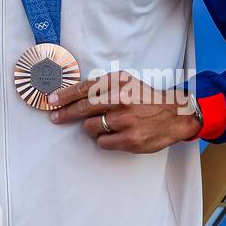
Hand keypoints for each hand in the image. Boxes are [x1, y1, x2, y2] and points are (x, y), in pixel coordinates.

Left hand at [48, 70, 201, 152]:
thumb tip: (72, 93)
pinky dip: (104, 140)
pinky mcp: (129, 140)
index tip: (51, 101)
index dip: (65, 96)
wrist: (173, 115)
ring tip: (106, 124)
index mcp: (118, 82)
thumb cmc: (145, 98)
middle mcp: (121, 99)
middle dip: (65, 113)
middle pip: (83, 108)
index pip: (84, 89)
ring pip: (91, 127)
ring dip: (92, 127)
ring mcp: (125, 121)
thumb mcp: (126, 82)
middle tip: (55, 117)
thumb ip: (103, 86)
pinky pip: (102, 142)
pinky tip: (115, 134)